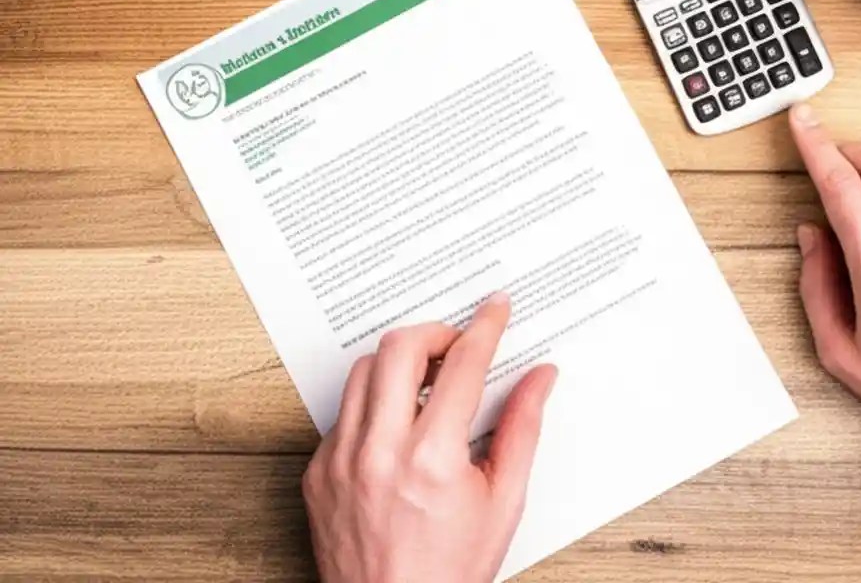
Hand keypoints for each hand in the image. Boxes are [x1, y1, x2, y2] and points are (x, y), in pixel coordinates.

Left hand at [303, 293, 557, 582]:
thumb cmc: (450, 571)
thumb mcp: (503, 501)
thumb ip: (522, 429)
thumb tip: (540, 378)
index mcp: (433, 459)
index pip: (462, 365)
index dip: (485, 326)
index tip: (495, 308)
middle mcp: (379, 452)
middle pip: (400, 348)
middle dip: (435, 331)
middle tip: (457, 342)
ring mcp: (339, 460)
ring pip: (363, 371)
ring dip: (399, 362)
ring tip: (426, 380)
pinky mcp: (317, 473)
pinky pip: (343, 412)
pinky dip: (373, 404)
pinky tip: (398, 424)